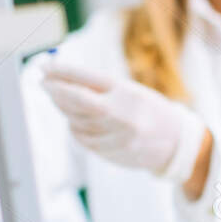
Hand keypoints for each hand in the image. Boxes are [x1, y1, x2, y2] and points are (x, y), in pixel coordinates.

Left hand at [41, 59, 205, 180]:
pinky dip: (75, 130)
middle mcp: (122, 114)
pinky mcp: (113, 153)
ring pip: (76, 123)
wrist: (176, 143)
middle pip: (77, 101)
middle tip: (44, 83)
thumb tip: (61, 82)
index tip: (44, 67)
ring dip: (64, 111)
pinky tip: (75, 123)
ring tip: (60, 100)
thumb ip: (100, 89)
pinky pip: (84, 140)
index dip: (62, 73)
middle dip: (56, 91)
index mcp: (127, 92)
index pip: (87, 80)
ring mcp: (117, 137)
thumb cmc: (148, 110)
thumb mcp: (130, 91)